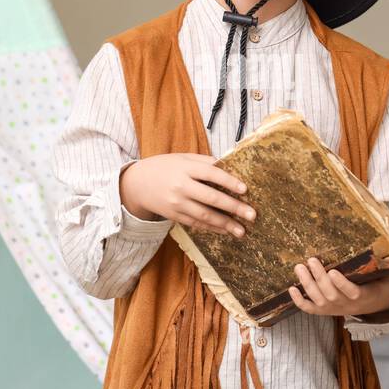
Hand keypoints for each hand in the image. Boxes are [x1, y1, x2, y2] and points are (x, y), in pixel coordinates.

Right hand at [119, 153, 256, 236]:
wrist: (136, 184)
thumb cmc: (164, 167)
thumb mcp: (183, 158)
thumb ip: (205, 162)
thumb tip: (230, 166)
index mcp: (185, 168)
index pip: (211, 174)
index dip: (229, 181)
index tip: (245, 189)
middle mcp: (181, 186)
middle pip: (211, 198)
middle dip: (233, 207)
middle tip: (252, 215)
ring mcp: (177, 203)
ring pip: (204, 215)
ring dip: (225, 224)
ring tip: (242, 231)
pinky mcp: (174, 216)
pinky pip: (196, 223)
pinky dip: (212, 228)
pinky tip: (225, 230)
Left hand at [289, 257, 388, 318]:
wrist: (372, 307)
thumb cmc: (381, 288)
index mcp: (363, 297)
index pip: (351, 293)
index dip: (342, 285)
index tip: (334, 272)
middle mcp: (346, 305)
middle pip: (330, 294)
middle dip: (319, 278)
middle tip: (311, 260)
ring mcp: (333, 309)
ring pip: (317, 299)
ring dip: (306, 285)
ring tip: (299, 267)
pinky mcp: (324, 310)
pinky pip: (309, 310)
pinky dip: (298, 302)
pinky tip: (290, 289)